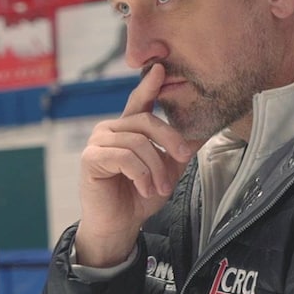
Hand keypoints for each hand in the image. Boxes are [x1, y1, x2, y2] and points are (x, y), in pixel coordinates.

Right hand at [76, 64, 200, 267]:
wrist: (119, 225)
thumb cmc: (138, 197)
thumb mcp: (166, 170)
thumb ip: (180, 150)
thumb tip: (203, 131)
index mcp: (127, 128)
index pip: (139, 102)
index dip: (149, 85)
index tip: (160, 68)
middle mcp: (110, 129)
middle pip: (146, 122)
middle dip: (170, 140)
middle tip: (184, 157)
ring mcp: (97, 141)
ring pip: (137, 143)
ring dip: (155, 167)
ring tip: (161, 187)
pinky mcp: (90, 158)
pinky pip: (124, 157)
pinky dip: (140, 175)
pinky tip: (143, 189)